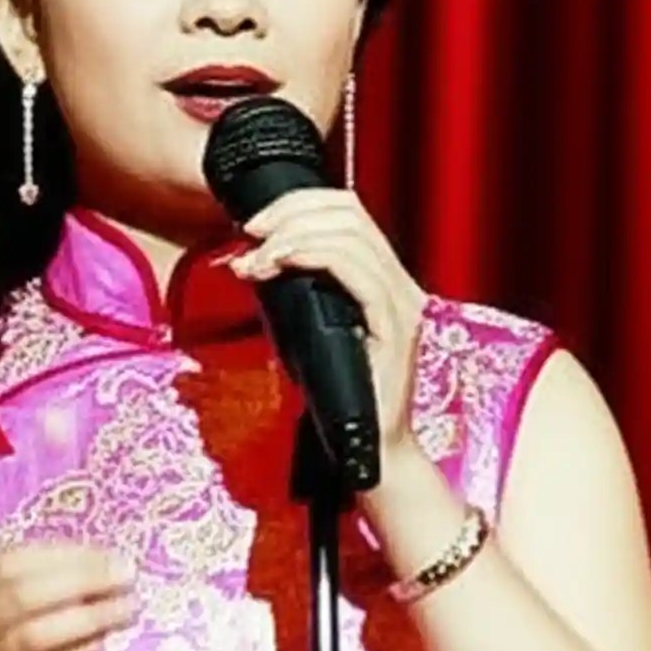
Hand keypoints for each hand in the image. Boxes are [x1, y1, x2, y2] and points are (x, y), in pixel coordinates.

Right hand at [0, 544, 138, 650]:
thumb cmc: (0, 635)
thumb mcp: (4, 600)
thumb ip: (41, 577)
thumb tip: (105, 560)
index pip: (10, 562)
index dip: (66, 556)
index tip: (113, 556)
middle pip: (22, 596)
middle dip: (82, 582)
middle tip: (127, 578)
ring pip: (32, 636)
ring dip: (88, 618)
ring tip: (126, 609)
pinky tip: (102, 641)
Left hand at [230, 188, 427, 455]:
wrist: (364, 447)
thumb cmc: (334, 393)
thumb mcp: (304, 326)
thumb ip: (289, 288)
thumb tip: (250, 256)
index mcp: (382, 278)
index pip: (349, 212)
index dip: (300, 203)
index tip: (255, 224)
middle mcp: (399, 284)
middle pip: (349, 213)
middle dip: (289, 213)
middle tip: (248, 234)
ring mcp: (401, 304)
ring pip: (351, 236)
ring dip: (290, 237)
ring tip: (255, 259)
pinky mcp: (393, 328)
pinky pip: (355, 273)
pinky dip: (310, 257)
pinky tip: (278, 265)